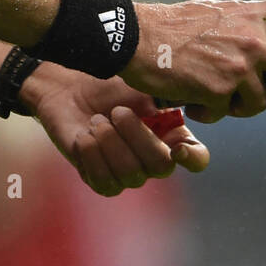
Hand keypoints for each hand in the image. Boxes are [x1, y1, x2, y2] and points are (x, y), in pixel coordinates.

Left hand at [21, 64, 209, 197]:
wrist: (68, 88)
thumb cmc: (108, 83)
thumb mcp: (140, 82)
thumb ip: (166, 94)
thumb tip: (189, 96)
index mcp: (171, 133)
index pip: (197, 158)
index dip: (193, 158)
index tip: (178, 149)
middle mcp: (154, 158)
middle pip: (160, 166)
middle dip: (137, 137)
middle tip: (116, 111)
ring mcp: (128, 172)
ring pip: (131, 176)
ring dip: (110, 144)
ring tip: (96, 120)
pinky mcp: (101, 179)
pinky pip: (105, 182)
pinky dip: (93, 156)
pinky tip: (84, 136)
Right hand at [120, 0, 265, 121]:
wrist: (138, 38)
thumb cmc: (173, 26)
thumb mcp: (216, 14)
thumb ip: (244, 26)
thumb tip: (264, 44)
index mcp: (252, 14)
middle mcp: (253, 39)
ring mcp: (240, 67)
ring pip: (261, 101)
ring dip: (241, 104)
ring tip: (213, 94)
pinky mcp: (221, 92)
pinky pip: (227, 112)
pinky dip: (212, 112)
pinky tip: (193, 99)